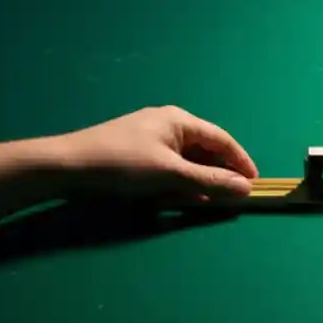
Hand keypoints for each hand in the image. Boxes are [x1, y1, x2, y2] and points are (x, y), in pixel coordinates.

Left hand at [53, 106, 258, 200]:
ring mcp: (150, 139)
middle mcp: (167, 124)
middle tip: (234, 198)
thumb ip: (210, 181)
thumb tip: (246, 188)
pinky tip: (181, 198)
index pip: (222, 139)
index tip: (255, 184)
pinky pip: (169, 168)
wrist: (67, 167)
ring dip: (199, 181)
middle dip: (220, 173)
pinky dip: (179, 183)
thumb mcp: (171, 175)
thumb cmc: (122, 164)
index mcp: (179, 120)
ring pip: (187, 161)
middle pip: (205, 150)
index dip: (241, 162)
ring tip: (211, 202)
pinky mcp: (136, 155)